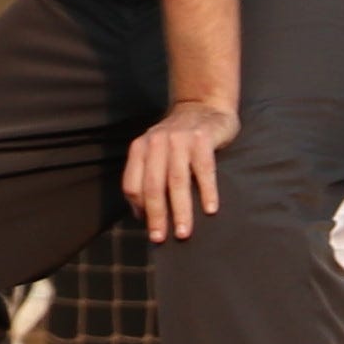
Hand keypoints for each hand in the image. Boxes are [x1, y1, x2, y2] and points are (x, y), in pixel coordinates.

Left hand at [119, 95, 238, 242]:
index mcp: (140, 148)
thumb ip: (148, 176)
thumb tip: (140, 214)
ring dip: (180, 210)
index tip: (149, 228)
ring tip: (184, 232)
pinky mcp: (202, 139)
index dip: (138, 208)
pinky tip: (210, 209)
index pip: (132, 184)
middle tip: (160, 238)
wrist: (205, 106)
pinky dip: (207, 191)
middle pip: (153, 186)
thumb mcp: (157, 152)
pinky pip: (204, 170)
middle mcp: (156, 143)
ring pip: (177, 181)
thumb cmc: (180, 139)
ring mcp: (179, 140)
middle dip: (156, 215)